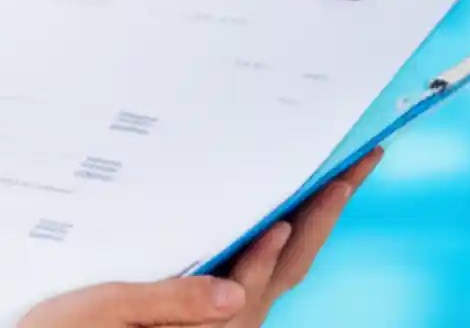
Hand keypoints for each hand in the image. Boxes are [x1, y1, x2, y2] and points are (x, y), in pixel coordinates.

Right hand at [18, 148, 383, 326]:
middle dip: (326, 211)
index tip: (332, 179)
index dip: (302, 222)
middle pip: (289, 265)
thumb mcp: (109, 311)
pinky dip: (271, 237)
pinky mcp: (197, 313)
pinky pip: (250, 273)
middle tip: (360, 159)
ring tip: (330, 172)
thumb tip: (239, 290)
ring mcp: (214, 320)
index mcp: (208, 327)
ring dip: (306, 221)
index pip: (268, 269)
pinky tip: (266, 207)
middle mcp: (222, 326)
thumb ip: (174, 302)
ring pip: (275, 269)